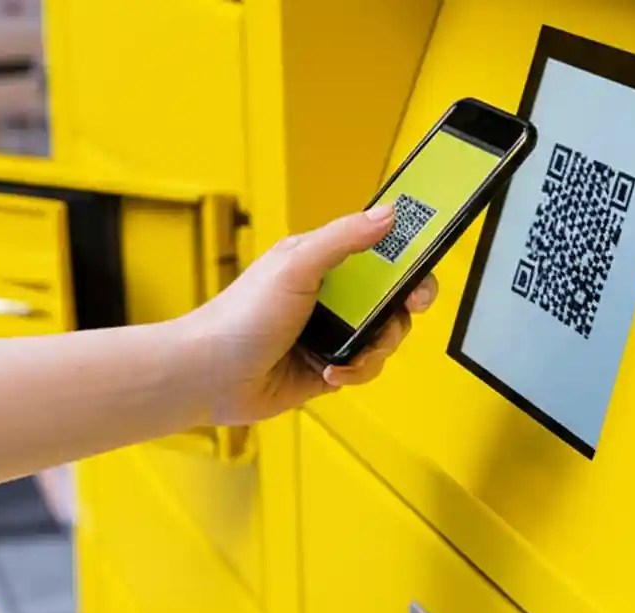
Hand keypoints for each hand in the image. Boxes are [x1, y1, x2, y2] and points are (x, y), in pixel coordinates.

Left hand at [180, 205, 438, 424]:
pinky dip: (356, 372)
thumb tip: (388, 214)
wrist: (209, 376)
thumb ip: (344, 238)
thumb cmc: (239, 317)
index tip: (425, 261)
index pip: (379, 249)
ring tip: (348, 354)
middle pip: (393, 295)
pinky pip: (366, 368)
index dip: (408, 254)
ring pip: (385, 336)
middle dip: (404, 306)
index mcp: (323, 260)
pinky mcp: (329, 368)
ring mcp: (330, 333)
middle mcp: (331, 295)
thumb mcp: (296, 265)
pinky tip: (329, 371)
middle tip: (407, 309)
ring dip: (376, 347)